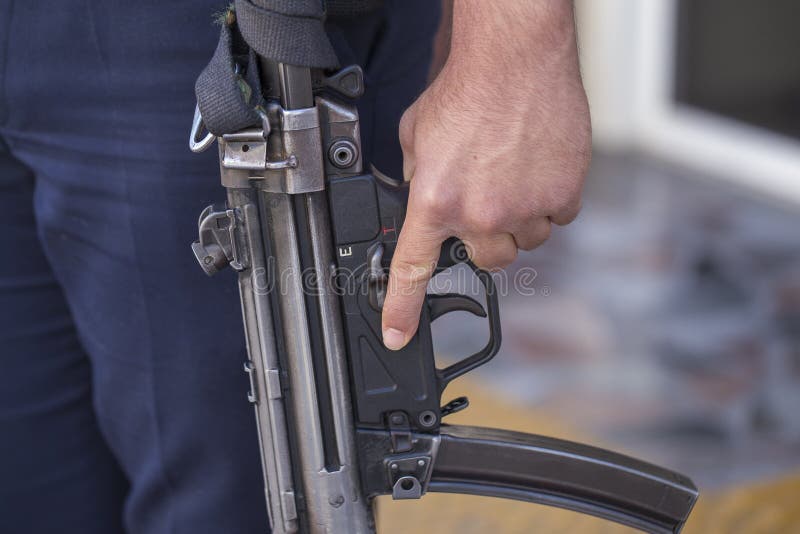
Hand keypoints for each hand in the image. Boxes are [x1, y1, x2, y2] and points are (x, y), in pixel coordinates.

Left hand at [381, 0, 590, 350]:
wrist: (515, 58)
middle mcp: (479, 212)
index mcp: (434, 199)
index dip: (402, 310)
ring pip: (525, 241)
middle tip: (485, 202)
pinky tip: (536, 166)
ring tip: (512, 173)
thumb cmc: (466, 89)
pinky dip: (549, 199)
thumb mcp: (415, 136)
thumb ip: (416, 177)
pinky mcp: (563, 194)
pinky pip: (557, 217)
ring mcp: (524, 208)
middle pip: (487, 260)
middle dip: (485, 238)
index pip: (412, 268)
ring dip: (519, 218)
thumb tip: (419, 196)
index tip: (399, 335)